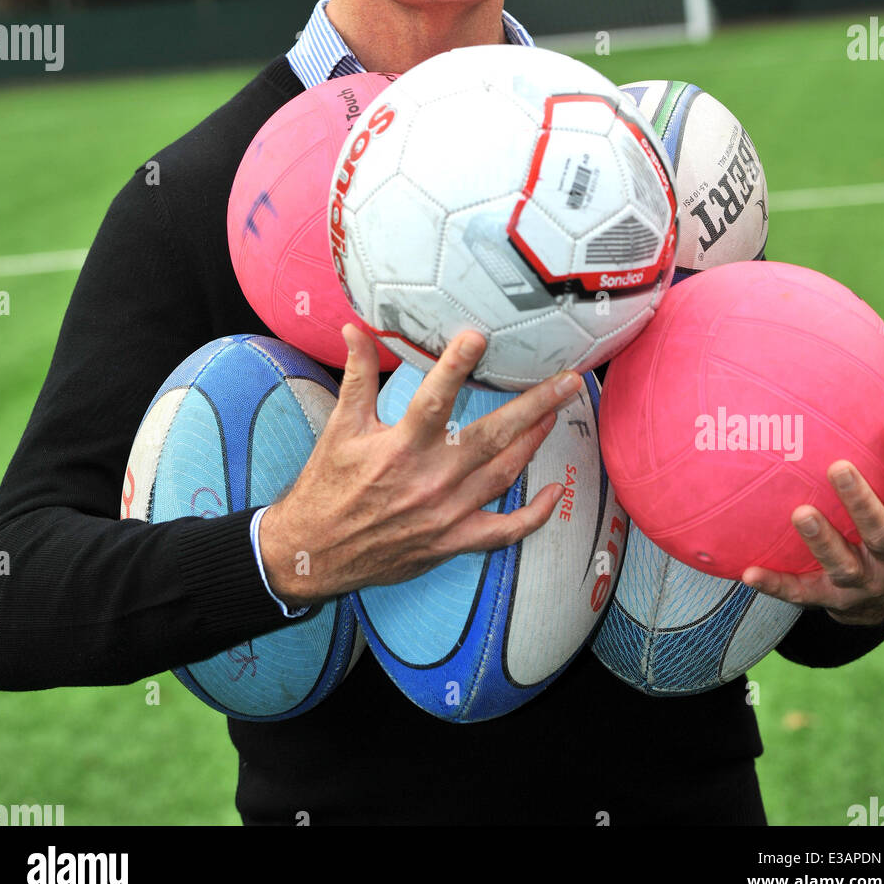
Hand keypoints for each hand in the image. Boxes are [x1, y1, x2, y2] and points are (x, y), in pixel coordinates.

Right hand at [259, 324, 582, 605]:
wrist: (315, 553)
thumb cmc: (327, 486)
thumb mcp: (339, 427)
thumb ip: (356, 376)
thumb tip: (354, 330)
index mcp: (400, 447)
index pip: (434, 400)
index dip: (457, 367)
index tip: (479, 337)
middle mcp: (430, 479)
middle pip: (491, 436)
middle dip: (534, 405)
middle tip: (568, 380)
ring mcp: (446, 513)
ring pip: (504, 473)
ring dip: (534, 442)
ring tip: (556, 414)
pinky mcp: (452, 541)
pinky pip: (503, 531)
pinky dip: (533, 516)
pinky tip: (554, 494)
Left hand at [741, 406, 883, 624]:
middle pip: (881, 530)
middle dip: (861, 501)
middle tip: (838, 467)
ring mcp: (864, 580)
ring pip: (842, 563)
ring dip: (821, 540)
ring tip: (800, 512)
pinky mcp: (832, 600)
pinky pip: (801, 592)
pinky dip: (776, 585)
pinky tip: (747, 573)